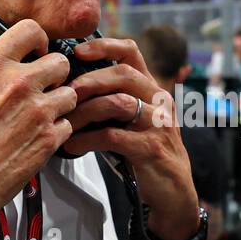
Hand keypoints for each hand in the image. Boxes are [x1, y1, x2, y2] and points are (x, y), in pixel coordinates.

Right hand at [0, 20, 76, 218]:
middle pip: (60, 61)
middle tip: (43, 84)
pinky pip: (68, 124)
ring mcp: (38, 112)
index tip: (33, 51)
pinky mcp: (48, 140)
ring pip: (70, 93)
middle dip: (54, 72)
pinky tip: (41, 135)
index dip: (37, 39)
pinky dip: (59, 129)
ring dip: (59, 101)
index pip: (30, 30)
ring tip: (44, 111)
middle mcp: (19, 84)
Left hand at [63, 38, 199, 239]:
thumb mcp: (135, 121)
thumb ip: (114, 102)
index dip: (105, 46)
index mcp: (153, 90)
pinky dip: (87, 139)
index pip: (132, 53)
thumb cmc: (146, 154)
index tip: (78, 50)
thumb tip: (73, 90)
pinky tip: (73, 145)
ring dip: (85, 111)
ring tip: (66, 121)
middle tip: (66, 92)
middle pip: (124, 74)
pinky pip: (113, 136)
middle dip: (90, 80)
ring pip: (118, 103)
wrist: (175, 193)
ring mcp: (158, 125)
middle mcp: (160, 102)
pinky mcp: (150, 149)